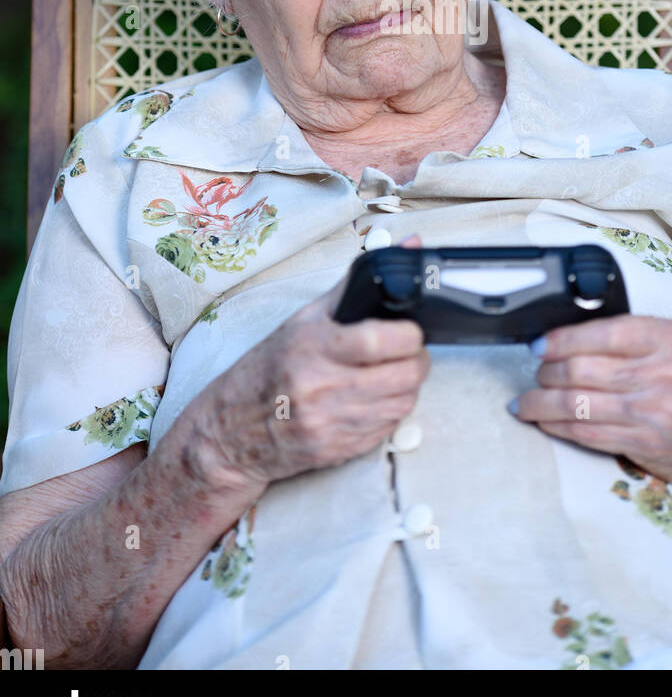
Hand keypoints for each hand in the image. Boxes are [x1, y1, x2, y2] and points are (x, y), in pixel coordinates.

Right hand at [186, 235, 430, 495]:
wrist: (230, 429)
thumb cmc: (269, 367)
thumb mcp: (305, 319)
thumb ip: (357, 284)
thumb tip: (407, 245)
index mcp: (314, 346)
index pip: (382, 340)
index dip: (411, 335)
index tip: (411, 331)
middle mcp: (321, 387)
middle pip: (404, 377)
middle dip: (417, 362)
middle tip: (409, 353)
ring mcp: (330, 423)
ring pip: (401, 405)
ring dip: (407, 388)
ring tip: (392, 374)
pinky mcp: (336, 451)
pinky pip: (386, 430)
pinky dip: (389, 413)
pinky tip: (374, 400)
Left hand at [511, 315, 671, 500]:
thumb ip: (632, 341)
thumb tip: (568, 338)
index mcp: (668, 337)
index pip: (599, 331)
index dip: (559, 339)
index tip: (538, 344)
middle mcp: (662, 371)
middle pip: (580, 368)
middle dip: (544, 372)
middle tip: (532, 372)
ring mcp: (654, 410)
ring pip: (576, 403)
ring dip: (539, 403)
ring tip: (524, 403)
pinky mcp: (646, 444)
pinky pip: (587, 434)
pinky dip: (558, 428)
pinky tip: (545, 422)